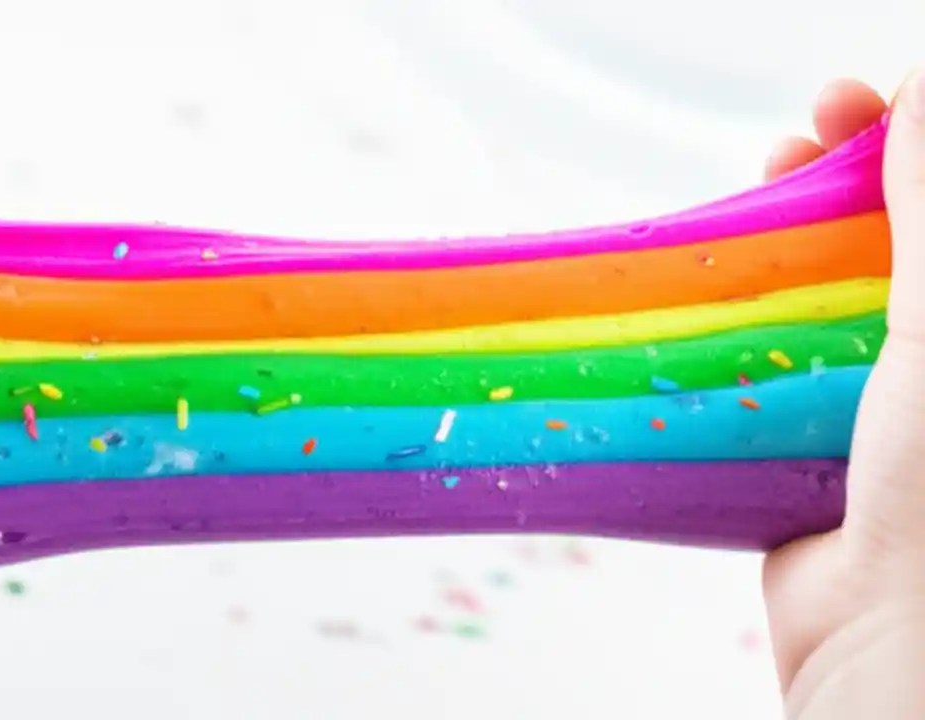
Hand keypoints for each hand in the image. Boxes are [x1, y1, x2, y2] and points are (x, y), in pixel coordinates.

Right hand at [763, 77, 924, 717]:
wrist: (882, 643)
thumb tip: (919, 90)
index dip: (909, 139)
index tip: (863, 101)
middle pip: (888, 234)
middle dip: (845, 171)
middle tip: (799, 137)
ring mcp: (877, 398)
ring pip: (822, 286)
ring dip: (781, 234)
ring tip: (750, 188)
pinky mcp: (811, 438)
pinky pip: (769, 354)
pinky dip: (738, 314)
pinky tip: (711, 280)